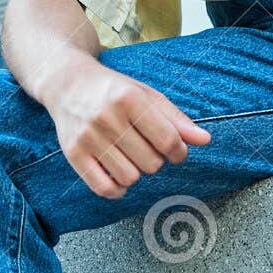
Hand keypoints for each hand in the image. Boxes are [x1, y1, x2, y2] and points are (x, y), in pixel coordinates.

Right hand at [43, 57, 210, 198]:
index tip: (175, 151)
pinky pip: (104, 188)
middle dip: (156, 160)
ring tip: (130, 157)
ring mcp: (87, 136)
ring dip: (136, 172)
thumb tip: (205, 140)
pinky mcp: (73, 153)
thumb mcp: (146, 95)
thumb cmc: (113, 90)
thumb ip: (176, 119)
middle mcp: (107, 116)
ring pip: (130, 178)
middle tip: (146, 148)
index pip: (168, 141)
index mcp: (129, 98)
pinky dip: (118, 189)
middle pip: (151, 163)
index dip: (179, 152)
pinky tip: (119, 175)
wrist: (67, 83)